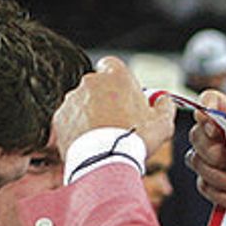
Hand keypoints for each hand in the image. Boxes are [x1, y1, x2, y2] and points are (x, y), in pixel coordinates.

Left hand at [50, 57, 175, 162]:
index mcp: (116, 75)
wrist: (106, 160)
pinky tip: (89, 143)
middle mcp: (91, 81)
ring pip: (81, 103)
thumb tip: (164, 101)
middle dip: (104, 99)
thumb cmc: (136, 140)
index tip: (124, 96)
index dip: (118, 81)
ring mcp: (72, 99)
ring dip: (90, 115)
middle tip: (116, 121)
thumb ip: (165, 106)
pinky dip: (76, 129)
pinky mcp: (60, 117)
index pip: (112, 66)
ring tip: (102, 137)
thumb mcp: (163, 123)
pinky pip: (69, 120)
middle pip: (97, 86)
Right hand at [186, 90, 225, 225]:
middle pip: (197, 134)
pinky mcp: (211, 181)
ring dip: (221, 180)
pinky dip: (221, 196)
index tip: (212, 129)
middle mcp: (225, 137)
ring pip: (196, 161)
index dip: (205, 109)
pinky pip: (202, 185)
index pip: (213, 101)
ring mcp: (215, 159)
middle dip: (215, 156)